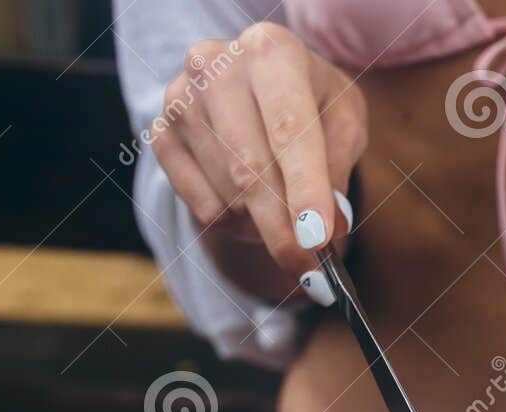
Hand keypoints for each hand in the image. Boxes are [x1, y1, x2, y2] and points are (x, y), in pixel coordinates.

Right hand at [149, 22, 366, 277]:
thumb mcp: (344, 122)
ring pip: (226, 195)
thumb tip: (325, 228)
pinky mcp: (161, 134)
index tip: (316, 237)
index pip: (288, 129)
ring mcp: (181, 100)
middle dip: (282, 229)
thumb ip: (338, 170)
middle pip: (249, 170)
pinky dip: (236, 223)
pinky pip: (202, 205)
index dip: (304, 187)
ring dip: (263, 224)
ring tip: (284, 211)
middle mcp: (217, 66)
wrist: (263, 85)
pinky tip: (252, 204)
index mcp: (271, 51)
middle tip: (309, 267)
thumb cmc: (313, 103)